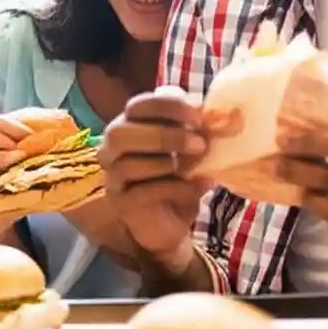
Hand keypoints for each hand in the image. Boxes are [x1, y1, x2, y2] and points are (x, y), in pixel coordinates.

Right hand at [98, 87, 210, 272]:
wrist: (171, 223)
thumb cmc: (177, 178)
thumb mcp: (188, 149)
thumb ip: (194, 130)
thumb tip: (215, 114)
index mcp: (129, 125)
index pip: (137, 105)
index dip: (167, 105)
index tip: (199, 113)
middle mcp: (112, 149)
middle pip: (120, 133)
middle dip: (162, 135)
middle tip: (199, 143)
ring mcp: (113, 178)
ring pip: (129, 164)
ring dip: (168, 163)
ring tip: (197, 167)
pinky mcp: (122, 204)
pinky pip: (143, 192)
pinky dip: (175, 188)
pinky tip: (198, 186)